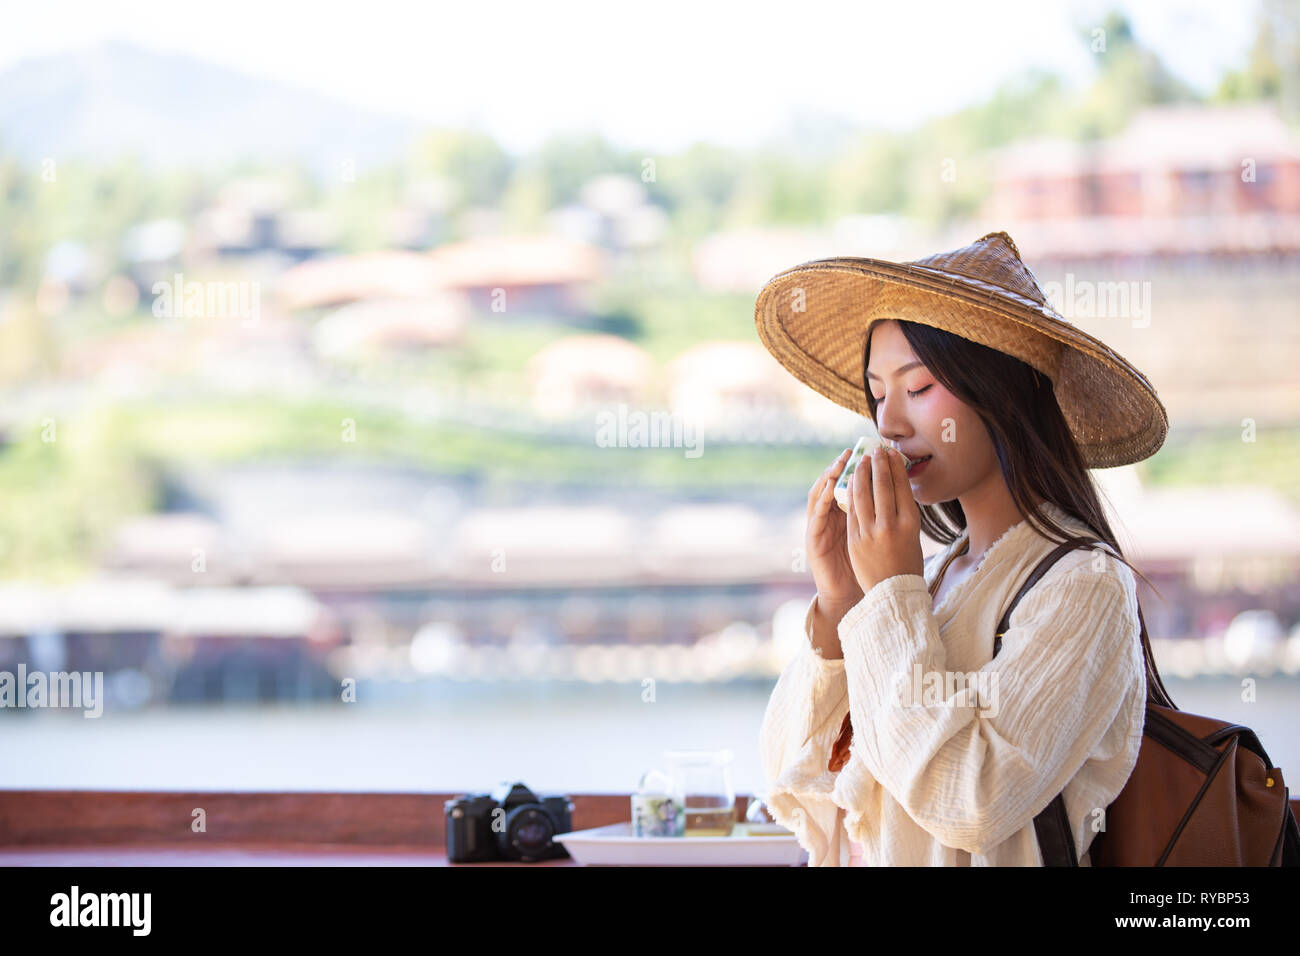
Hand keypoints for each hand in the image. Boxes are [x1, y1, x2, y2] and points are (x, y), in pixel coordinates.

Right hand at [805, 448, 864, 608]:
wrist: (851, 595)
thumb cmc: (868, 568)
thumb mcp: (874, 537)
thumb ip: (877, 517)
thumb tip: (897, 496)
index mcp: (844, 517)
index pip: (847, 486)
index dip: (855, 469)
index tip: (867, 453)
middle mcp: (829, 519)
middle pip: (831, 486)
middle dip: (840, 467)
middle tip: (850, 451)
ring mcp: (819, 528)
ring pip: (820, 496)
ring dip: (828, 478)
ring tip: (838, 463)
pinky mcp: (813, 539)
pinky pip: (817, 514)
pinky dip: (822, 499)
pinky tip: (831, 486)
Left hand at [845, 446, 924, 594]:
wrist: (892, 593)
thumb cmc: (906, 564)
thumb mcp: (913, 536)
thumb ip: (904, 514)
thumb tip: (896, 487)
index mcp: (911, 523)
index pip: (901, 487)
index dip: (894, 467)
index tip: (890, 454)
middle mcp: (891, 525)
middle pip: (882, 486)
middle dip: (877, 464)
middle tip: (874, 451)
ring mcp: (871, 532)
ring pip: (863, 494)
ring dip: (860, 474)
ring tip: (860, 462)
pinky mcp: (855, 540)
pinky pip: (851, 510)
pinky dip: (850, 493)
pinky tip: (849, 483)